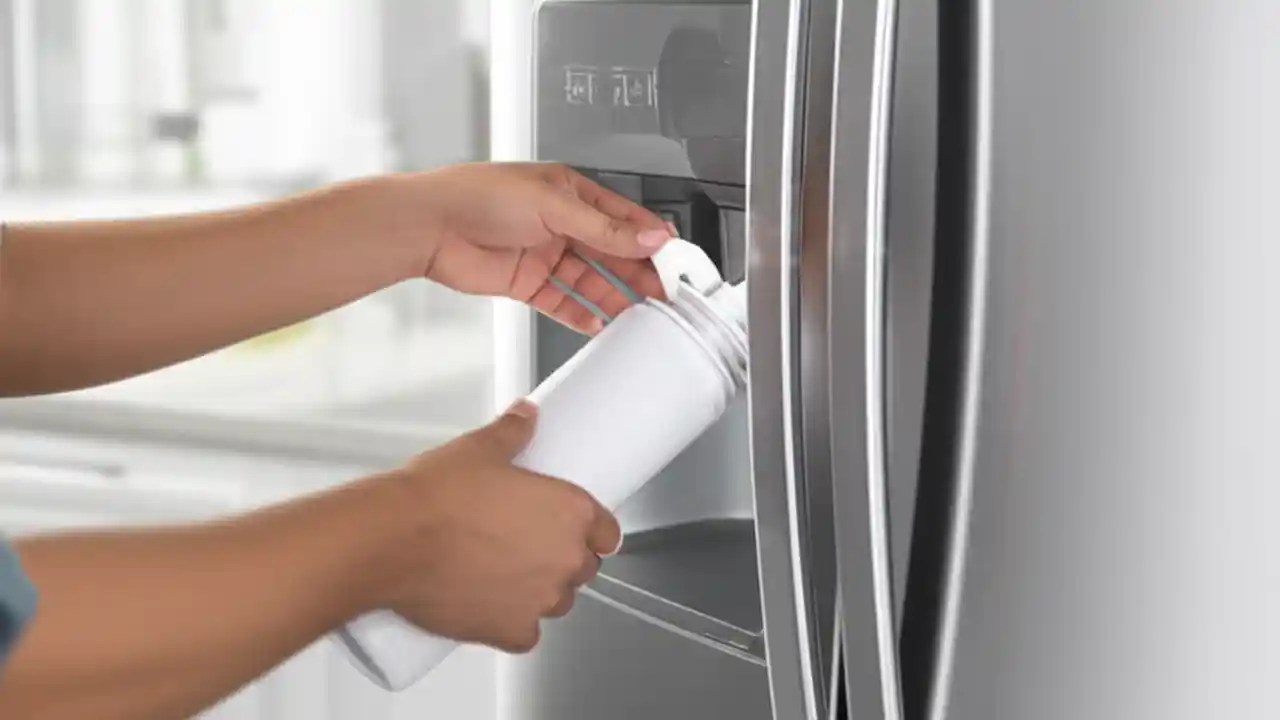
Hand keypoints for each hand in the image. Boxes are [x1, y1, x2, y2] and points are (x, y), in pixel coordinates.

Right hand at [373, 400, 620, 652]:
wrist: (392, 539)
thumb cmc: (437, 496)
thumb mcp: (480, 449)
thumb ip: (512, 432)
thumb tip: (526, 416)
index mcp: (571, 512)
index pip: (608, 533)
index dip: (591, 532)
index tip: (574, 530)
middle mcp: (564, 560)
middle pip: (582, 568)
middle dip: (560, 559)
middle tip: (525, 546)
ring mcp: (540, 601)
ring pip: (555, 602)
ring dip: (538, 591)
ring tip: (502, 573)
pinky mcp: (510, 632)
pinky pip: (524, 634)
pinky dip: (511, 624)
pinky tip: (488, 605)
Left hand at [387, 162, 674, 333]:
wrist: (429, 226)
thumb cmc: (478, 196)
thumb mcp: (553, 205)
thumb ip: (604, 228)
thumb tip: (648, 237)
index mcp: (570, 192)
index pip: (622, 219)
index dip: (649, 239)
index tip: (673, 259)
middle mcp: (558, 222)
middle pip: (610, 252)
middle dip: (637, 273)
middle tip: (663, 294)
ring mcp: (543, 253)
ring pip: (589, 279)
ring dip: (612, 296)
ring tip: (636, 314)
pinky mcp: (525, 282)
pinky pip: (561, 301)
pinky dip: (580, 313)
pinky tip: (597, 323)